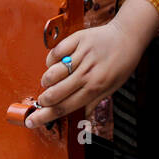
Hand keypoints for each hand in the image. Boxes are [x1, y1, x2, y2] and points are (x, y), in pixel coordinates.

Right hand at [26, 21, 149, 128]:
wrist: (128, 36)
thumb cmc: (121, 64)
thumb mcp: (111, 88)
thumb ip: (92, 103)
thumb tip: (78, 121)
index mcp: (96, 87)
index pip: (64, 107)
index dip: (44, 116)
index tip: (30, 121)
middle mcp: (88, 72)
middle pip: (55, 93)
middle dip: (43, 101)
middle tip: (42, 101)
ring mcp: (82, 54)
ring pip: (52, 73)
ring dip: (47, 80)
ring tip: (51, 81)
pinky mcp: (78, 39)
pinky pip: (55, 52)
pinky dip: (51, 60)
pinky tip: (56, 63)